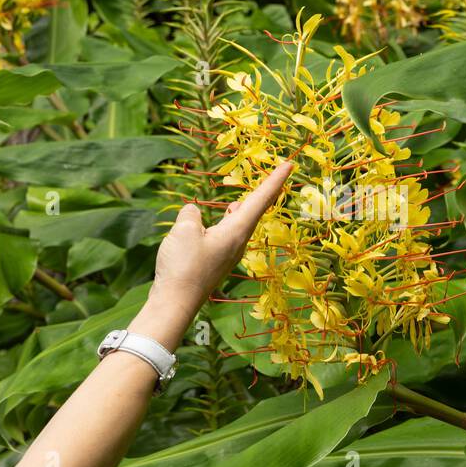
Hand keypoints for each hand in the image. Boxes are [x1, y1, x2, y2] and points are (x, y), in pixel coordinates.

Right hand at [129, 162, 292, 347]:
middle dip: (268, 191)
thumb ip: (191, 215)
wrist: (175, 303)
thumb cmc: (183, 266)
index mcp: (236, 231)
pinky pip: (229, 232)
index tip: (290, 163)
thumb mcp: (184, 231)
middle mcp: (237, 242)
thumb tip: (193, 213)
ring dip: (248, 206)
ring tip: (251, 195)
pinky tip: (225, 217)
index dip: (275, 180)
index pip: (260, 199)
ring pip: (242, 222)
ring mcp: (228, 253)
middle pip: (257, 210)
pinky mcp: (216, 261)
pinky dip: (230, 219)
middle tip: (281, 173)